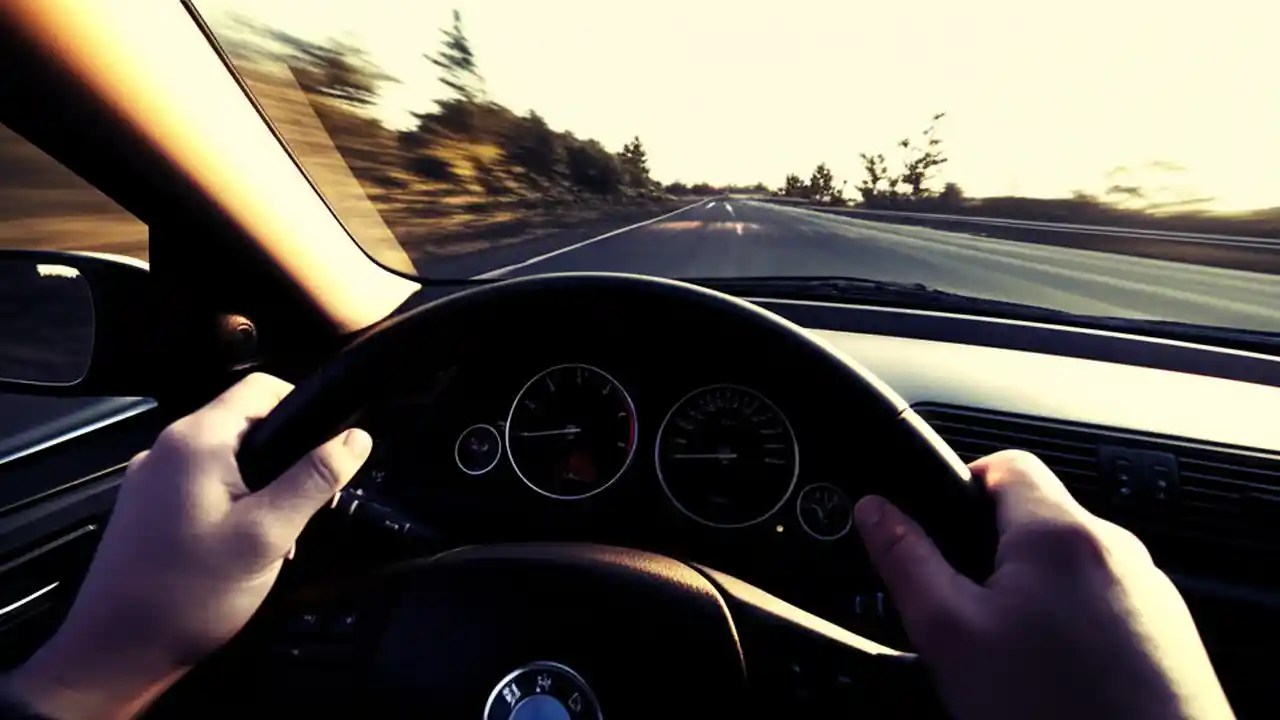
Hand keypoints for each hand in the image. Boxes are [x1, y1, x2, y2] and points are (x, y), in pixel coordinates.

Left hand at [6, 374, 371, 718]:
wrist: (118, 650)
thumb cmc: (192, 591)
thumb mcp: (266, 534)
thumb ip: (314, 480)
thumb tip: (357, 438)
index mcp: (197, 439)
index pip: (262, 387)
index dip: (305, 406)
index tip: (329, 449)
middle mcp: (168, 446)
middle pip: (246, 422)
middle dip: (286, 457)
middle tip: (307, 508)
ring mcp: (152, 477)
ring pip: (227, 457)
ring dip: (262, 486)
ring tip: (274, 537)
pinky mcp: (147, 506)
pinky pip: (203, 484)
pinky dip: (233, 503)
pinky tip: (240, 547)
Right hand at [855, 450, 1234, 719]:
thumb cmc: (1053, 713)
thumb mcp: (951, 635)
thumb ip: (907, 562)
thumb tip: (874, 510)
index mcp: (1059, 532)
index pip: (1004, 463)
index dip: (960, 486)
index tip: (940, 532)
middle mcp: (1117, 549)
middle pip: (1036, 521)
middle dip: (993, 560)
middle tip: (968, 618)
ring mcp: (1152, 594)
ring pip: (1070, 569)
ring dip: (1034, 597)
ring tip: (1013, 661)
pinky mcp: (1169, 637)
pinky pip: (1106, 608)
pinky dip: (1074, 631)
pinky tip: (1057, 681)